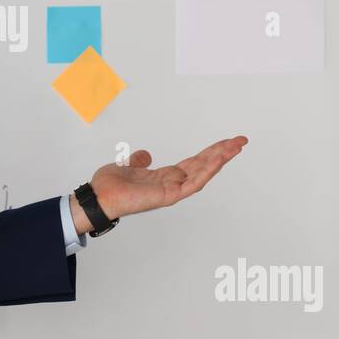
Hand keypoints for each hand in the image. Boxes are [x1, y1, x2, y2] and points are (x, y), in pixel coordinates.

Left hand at [78, 136, 248, 231]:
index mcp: (165, 177)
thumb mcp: (127, 166)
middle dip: (222, 153)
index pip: (194, 163)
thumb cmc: (110, 186)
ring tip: (236, 147)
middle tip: (240, 140)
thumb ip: (139, 161)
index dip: (210, 152)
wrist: (98, 197)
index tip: (226, 142)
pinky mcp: (169, 196)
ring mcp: (172, 191)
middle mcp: (172, 184)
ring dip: (220, 160)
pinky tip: (219, 160)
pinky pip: (193, 183)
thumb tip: (146, 154)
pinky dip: (207, 172)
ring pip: (203, 174)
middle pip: (203, 166)